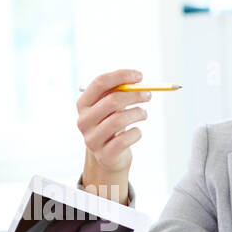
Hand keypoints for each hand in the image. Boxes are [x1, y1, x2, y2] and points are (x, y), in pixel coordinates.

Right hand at [76, 69, 148, 203]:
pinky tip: (137, 131)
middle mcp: (83, 121)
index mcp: (83, 104)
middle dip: (134, 95)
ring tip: (144, 114)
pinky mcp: (104, 155)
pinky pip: (124, 140)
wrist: (108, 156)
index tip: (140, 76)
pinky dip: (136, 133)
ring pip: (119, 120)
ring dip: (138, 114)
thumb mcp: (111, 106)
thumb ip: (120, 91)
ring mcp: (92, 139)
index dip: (121, 76)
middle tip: (148, 95)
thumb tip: (138, 80)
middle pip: (112, 101)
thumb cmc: (111, 123)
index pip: (100, 83)